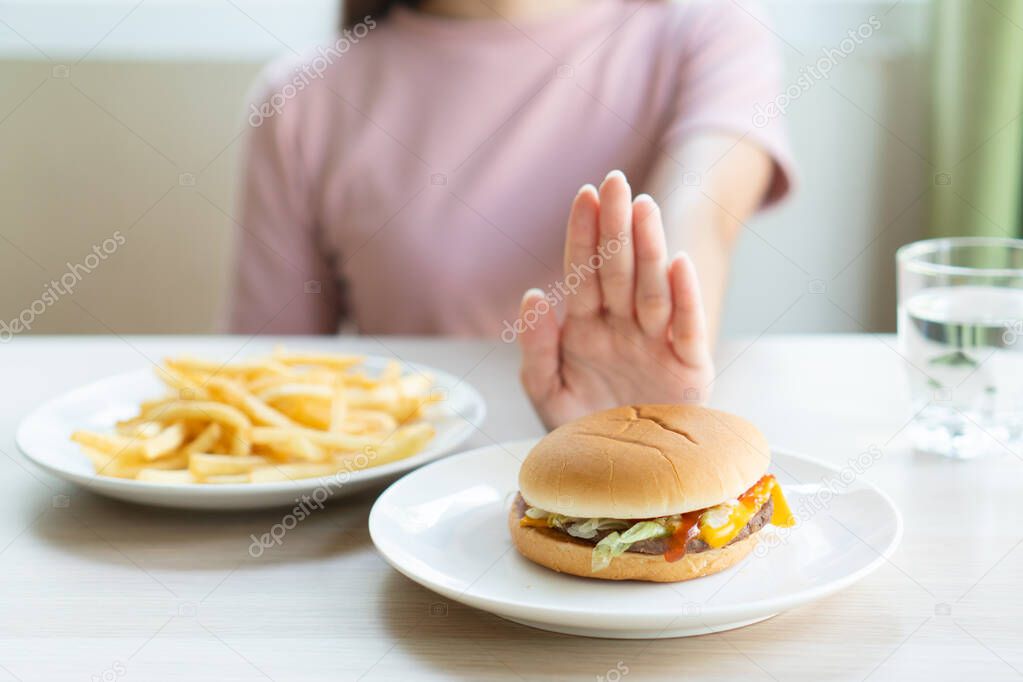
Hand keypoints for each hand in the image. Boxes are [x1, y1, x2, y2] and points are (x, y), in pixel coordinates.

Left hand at [517, 170, 714, 429]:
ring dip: (649, 249)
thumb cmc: (583, 432)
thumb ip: (536, 349)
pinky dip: (684, 298)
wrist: (623, 479)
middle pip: (619, 269)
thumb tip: (532, 294)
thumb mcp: (546, 394)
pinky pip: (686, 327)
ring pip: (652, 288)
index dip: (583, 235)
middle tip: (615, 181)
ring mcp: (656, 342)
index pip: (583, 272)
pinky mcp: (689, 366)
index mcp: (586, 328)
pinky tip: (678, 265)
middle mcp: (622, 326)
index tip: (583, 195)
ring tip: (644, 210)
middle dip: (615, 226)